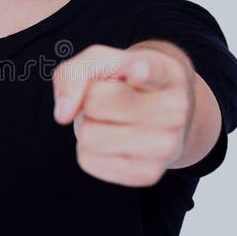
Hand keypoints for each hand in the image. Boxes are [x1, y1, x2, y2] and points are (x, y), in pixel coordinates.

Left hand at [52, 43, 194, 186]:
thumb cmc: (128, 82)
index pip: (150, 72)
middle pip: (96, 102)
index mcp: (164, 73)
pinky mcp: (148, 174)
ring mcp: (165, 145)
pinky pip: (88, 161)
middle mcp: (173, 109)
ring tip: (110, 120)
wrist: (163, 113)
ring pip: (89, 136)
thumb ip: (75, 73)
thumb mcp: (104, 61)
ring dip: (87, 126)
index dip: (140, 71)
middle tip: (107, 100)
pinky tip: (114, 140)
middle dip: (89, 101)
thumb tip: (63, 115)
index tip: (137, 71)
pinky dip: (89, 149)